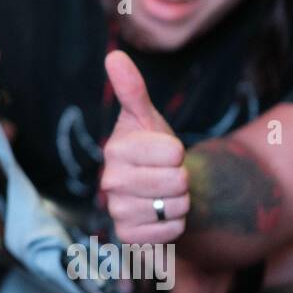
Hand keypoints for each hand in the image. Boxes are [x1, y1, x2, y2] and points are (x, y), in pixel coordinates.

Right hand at [100, 50, 189, 243]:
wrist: (151, 189)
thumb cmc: (150, 149)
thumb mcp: (146, 118)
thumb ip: (132, 89)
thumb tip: (114, 56)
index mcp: (115, 150)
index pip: (173, 153)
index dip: (178, 151)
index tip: (165, 151)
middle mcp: (110, 181)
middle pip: (177, 181)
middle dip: (181, 178)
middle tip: (166, 175)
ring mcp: (118, 210)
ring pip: (176, 207)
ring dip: (179, 202)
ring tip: (163, 194)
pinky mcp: (128, 236)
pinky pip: (170, 232)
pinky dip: (173, 225)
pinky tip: (159, 215)